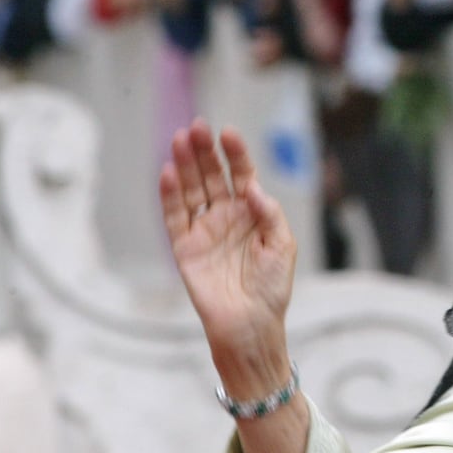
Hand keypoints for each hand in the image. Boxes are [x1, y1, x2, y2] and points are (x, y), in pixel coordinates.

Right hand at [160, 121, 297, 363]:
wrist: (251, 325)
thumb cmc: (272, 288)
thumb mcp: (283, 245)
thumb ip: (269, 213)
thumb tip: (251, 187)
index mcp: (252, 213)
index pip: (241, 174)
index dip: (234, 153)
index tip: (227, 133)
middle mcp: (225, 216)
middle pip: (212, 176)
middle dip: (204, 151)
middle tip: (196, 127)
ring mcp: (203, 230)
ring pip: (191, 190)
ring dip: (184, 165)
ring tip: (179, 140)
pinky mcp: (185, 248)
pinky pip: (174, 217)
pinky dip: (170, 195)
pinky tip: (169, 172)